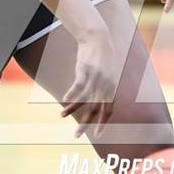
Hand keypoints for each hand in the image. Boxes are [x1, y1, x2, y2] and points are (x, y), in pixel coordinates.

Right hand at [60, 24, 117, 138]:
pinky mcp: (85, 69)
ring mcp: (95, 78)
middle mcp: (105, 85)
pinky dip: (71, 94)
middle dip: (85, 124)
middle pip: (95, 109)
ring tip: (61, 116)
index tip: (97, 135)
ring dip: (72, 108)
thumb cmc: (103, 57)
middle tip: (76, 136)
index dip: (103, 123)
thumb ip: (107, 87)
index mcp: (112, 88)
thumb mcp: (110, 74)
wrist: (98, 38)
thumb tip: (101, 100)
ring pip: (83, 99)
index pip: (109, 110)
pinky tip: (64, 100)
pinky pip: (78, 85)